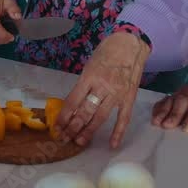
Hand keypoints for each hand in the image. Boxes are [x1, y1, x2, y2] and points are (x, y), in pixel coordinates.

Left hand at [56, 32, 150, 148]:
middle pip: (84, 112)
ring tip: (79, 142)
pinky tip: (112, 144)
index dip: (63, 117)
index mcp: (89, 76)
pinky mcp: (129, 98)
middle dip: (73, 127)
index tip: (57, 127)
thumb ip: (83, 83)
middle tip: (64, 138)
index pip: (73, 102)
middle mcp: (102, 87)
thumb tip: (74, 103)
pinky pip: (123, 118)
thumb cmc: (107, 51)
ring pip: (100, 117)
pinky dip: (118, 132)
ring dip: (89, 132)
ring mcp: (117, 94)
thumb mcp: (89, 64)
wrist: (131, 44)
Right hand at [151, 79, 187, 132]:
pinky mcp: (178, 94)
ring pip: (173, 98)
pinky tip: (154, 117)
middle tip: (168, 125)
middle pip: (184, 99)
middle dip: (175, 112)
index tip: (187, 127)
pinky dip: (159, 107)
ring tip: (157, 122)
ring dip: (164, 110)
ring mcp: (185, 91)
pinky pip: (166, 99)